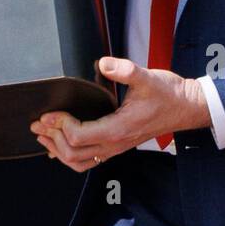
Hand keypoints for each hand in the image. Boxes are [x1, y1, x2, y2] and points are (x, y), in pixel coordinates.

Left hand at [31, 57, 210, 171]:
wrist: (187, 107)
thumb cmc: (168, 93)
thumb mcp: (146, 77)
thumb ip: (124, 70)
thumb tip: (102, 63)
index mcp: (118, 128)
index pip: (79, 136)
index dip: (59, 125)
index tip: (49, 112)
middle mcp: (115, 143)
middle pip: (73, 154)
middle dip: (52, 138)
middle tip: (37, 123)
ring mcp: (116, 147)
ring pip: (80, 162)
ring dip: (58, 150)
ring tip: (43, 136)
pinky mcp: (117, 145)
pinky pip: (89, 160)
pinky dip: (70, 155)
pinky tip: (58, 147)